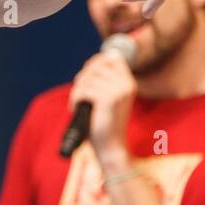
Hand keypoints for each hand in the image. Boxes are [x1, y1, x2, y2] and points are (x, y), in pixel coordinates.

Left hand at [68, 50, 136, 166]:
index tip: (85, 76)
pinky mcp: (108, 99)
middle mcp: (127, 84)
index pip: (112, 58)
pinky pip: (84, 90)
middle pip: (98, 65)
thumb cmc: (104, 124)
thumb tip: (96, 61)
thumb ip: (104, 80)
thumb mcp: (108, 98)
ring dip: (77, 91)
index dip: (95, 63)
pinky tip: (75, 109)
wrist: (110, 146)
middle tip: (78, 94)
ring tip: (77, 104)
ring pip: (89, 78)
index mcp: (129, 83)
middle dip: (83, 77)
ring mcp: (119, 91)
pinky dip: (75, 99)